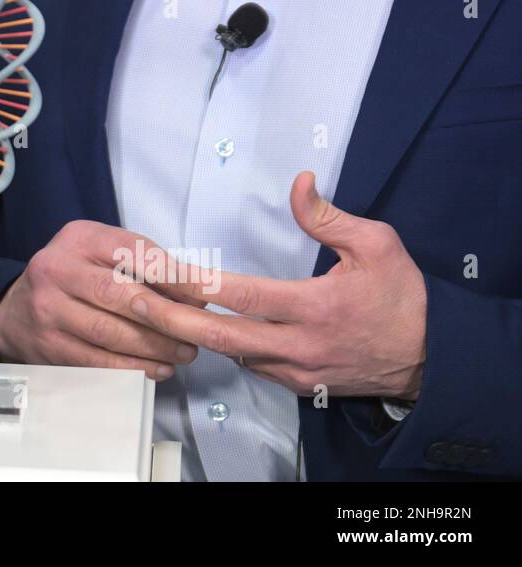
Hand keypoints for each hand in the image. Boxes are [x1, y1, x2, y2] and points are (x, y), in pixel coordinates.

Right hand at [0, 219, 206, 379]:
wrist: (13, 309)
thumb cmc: (71, 277)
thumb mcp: (102, 253)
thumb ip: (145, 266)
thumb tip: (196, 293)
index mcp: (79, 239)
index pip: (132, 251)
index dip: (173, 275)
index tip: (203, 294)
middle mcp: (58, 269)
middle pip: (121, 296)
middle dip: (168, 319)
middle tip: (199, 334)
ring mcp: (50, 309)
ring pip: (111, 333)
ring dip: (156, 347)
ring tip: (184, 353)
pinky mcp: (49, 345)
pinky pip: (98, 361)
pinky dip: (134, 368)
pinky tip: (157, 368)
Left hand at [133, 171, 427, 399]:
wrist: (434, 358)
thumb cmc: (404, 298)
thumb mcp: (377, 245)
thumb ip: (328, 217)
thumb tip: (297, 182)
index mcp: (314, 307)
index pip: (242, 295)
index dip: (197, 282)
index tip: (160, 270)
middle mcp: (299, 344)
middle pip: (220, 335)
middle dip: (171, 318)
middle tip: (131, 300)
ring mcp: (297, 370)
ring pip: (231, 354)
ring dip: (191, 334)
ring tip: (150, 311)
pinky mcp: (299, 384)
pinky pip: (251, 367)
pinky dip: (224, 349)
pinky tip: (197, 330)